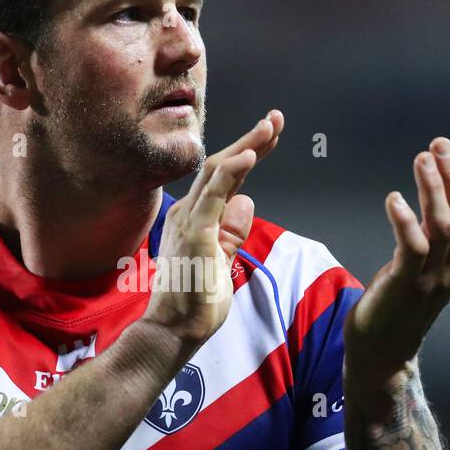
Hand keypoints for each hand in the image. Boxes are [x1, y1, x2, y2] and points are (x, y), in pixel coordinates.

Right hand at [142, 110, 283, 345]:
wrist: (173, 330)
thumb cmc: (194, 301)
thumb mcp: (222, 261)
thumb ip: (233, 233)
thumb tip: (247, 202)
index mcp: (195, 218)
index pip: (225, 178)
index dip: (248, 153)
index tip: (270, 134)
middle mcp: (188, 212)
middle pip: (222, 166)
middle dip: (251, 140)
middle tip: (276, 118)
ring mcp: (189, 220)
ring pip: (218, 172)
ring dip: (246, 147)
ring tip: (269, 127)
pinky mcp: (194, 233)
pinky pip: (213, 196)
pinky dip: (231, 173)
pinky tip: (249, 155)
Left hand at [344, 136, 449, 380]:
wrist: (382, 355)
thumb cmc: (398, 307)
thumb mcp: (423, 268)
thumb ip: (431, 238)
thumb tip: (429, 197)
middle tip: (440, 144)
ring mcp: (430, 279)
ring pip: (443, 225)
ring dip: (433, 187)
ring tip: (421, 158)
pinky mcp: (404, 286)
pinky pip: (411, 248)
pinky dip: (405, 220)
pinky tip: (393, 198)